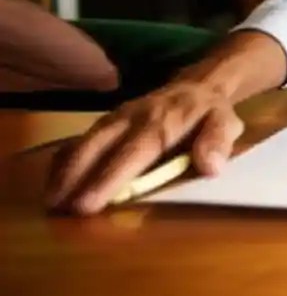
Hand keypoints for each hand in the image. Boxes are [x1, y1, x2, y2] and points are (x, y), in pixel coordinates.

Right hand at [44, 30, 286, 215]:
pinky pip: (79, 141)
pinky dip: (63, 163)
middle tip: (55, 209)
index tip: (87, 204)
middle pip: (97, 147)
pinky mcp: (105, 123)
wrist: (196, 86)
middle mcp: (132, 118)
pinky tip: (53, 185)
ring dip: (63, 172)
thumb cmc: (210, 114)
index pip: (132, 153)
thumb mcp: (227, 124)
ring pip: (83, 143)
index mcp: (162, 123)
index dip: (108, 179)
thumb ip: (218, 142)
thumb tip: (210, 166)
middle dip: (74, 178)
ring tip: (49, 203)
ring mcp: (114, 119)